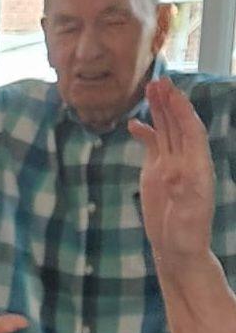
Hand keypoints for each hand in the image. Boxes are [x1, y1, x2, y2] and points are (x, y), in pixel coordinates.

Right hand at [130, 77, 215, 262]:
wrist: (179, 251)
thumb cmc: (187, 235)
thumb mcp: (189, 215)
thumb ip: (185, 193)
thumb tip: (176, 172)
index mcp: (197, 168)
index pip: (191, 132)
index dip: (182, 111)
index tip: (171, 93)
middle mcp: (186, 162)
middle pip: (179, 125)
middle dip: (170, 103)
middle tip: (158, 81)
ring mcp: (171, 167)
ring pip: (167, 132)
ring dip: (159, 111)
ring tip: (149, 90)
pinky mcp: (158, 175)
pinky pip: (154, 148)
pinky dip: (146, 133)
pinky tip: (134, 124)